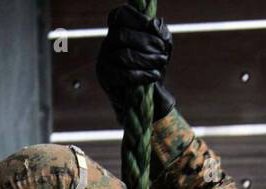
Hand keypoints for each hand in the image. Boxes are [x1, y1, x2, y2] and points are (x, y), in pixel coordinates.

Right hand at [95, 6, 172, 124]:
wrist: (144, 96)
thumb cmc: (151, 66)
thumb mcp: (161, 47)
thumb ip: (161, 33)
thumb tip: (154, 24)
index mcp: (119, 30)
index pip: (119, 15)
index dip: (135, 18)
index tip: (150, 25)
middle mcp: (108, 43)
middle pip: (121, 35)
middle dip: (145, 42)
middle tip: (162, 51)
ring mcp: (104, 60)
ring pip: (123, 55)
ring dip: (147, 59)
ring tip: (161, 63)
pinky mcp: (105, 78)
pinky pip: (122, 74)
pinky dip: (141, 75)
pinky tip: (154, 75)